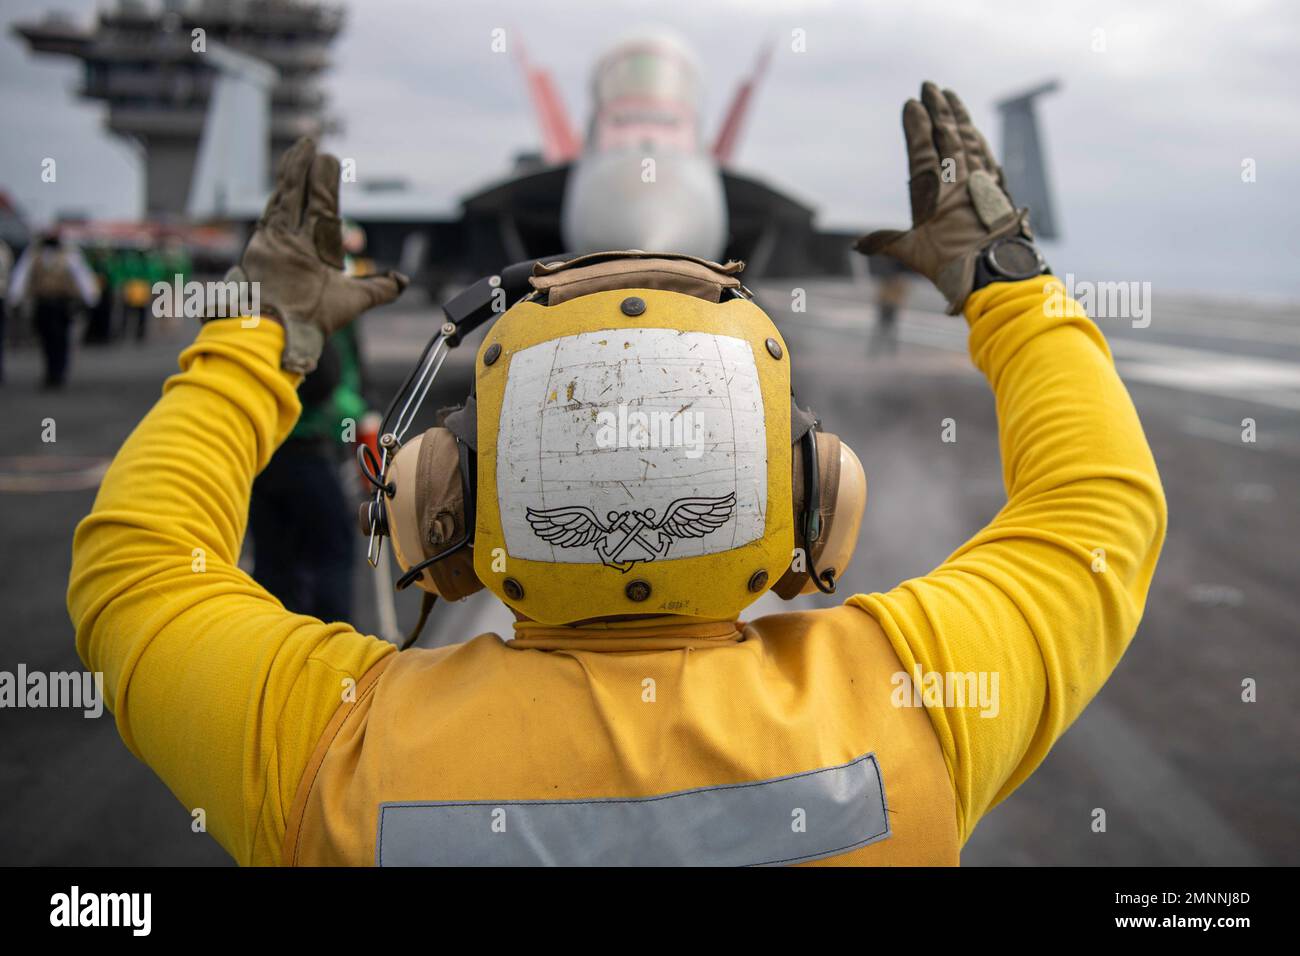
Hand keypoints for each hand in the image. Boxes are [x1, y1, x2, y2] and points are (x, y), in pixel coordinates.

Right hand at [228, 137, 407, 371]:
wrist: (284, 333)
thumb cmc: (314, 323)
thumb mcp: (356, 300)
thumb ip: (380, 288)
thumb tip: (402, 281)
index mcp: (316, 253)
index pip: (325, 214)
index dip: (327, 191)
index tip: (331, 168)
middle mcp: (297, 243)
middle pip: (307, 200)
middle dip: (314, 176)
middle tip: (322, 151)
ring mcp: (281, 238)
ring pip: (292, 196)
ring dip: (300, 170)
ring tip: (309, 145)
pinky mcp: (268, 237)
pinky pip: (279, 201)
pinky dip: (287, 179)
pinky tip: (295, 159)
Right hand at [856, 82, 1030, 313]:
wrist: (994, 270)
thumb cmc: (949, 263)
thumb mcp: (911, 252)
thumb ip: (884, 242)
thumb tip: (857, 246)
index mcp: (933, 188)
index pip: (923, 146)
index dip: (917, 123)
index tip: (912, 103)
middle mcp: (958, 176)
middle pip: (948, 133)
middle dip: (938, 108)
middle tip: (931, 86)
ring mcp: (980, 179)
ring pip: (969, 138)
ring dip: (959, 116)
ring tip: (951, 97)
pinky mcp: (996, 187)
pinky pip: (986, 154)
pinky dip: (978, 138)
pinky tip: (975, 131)